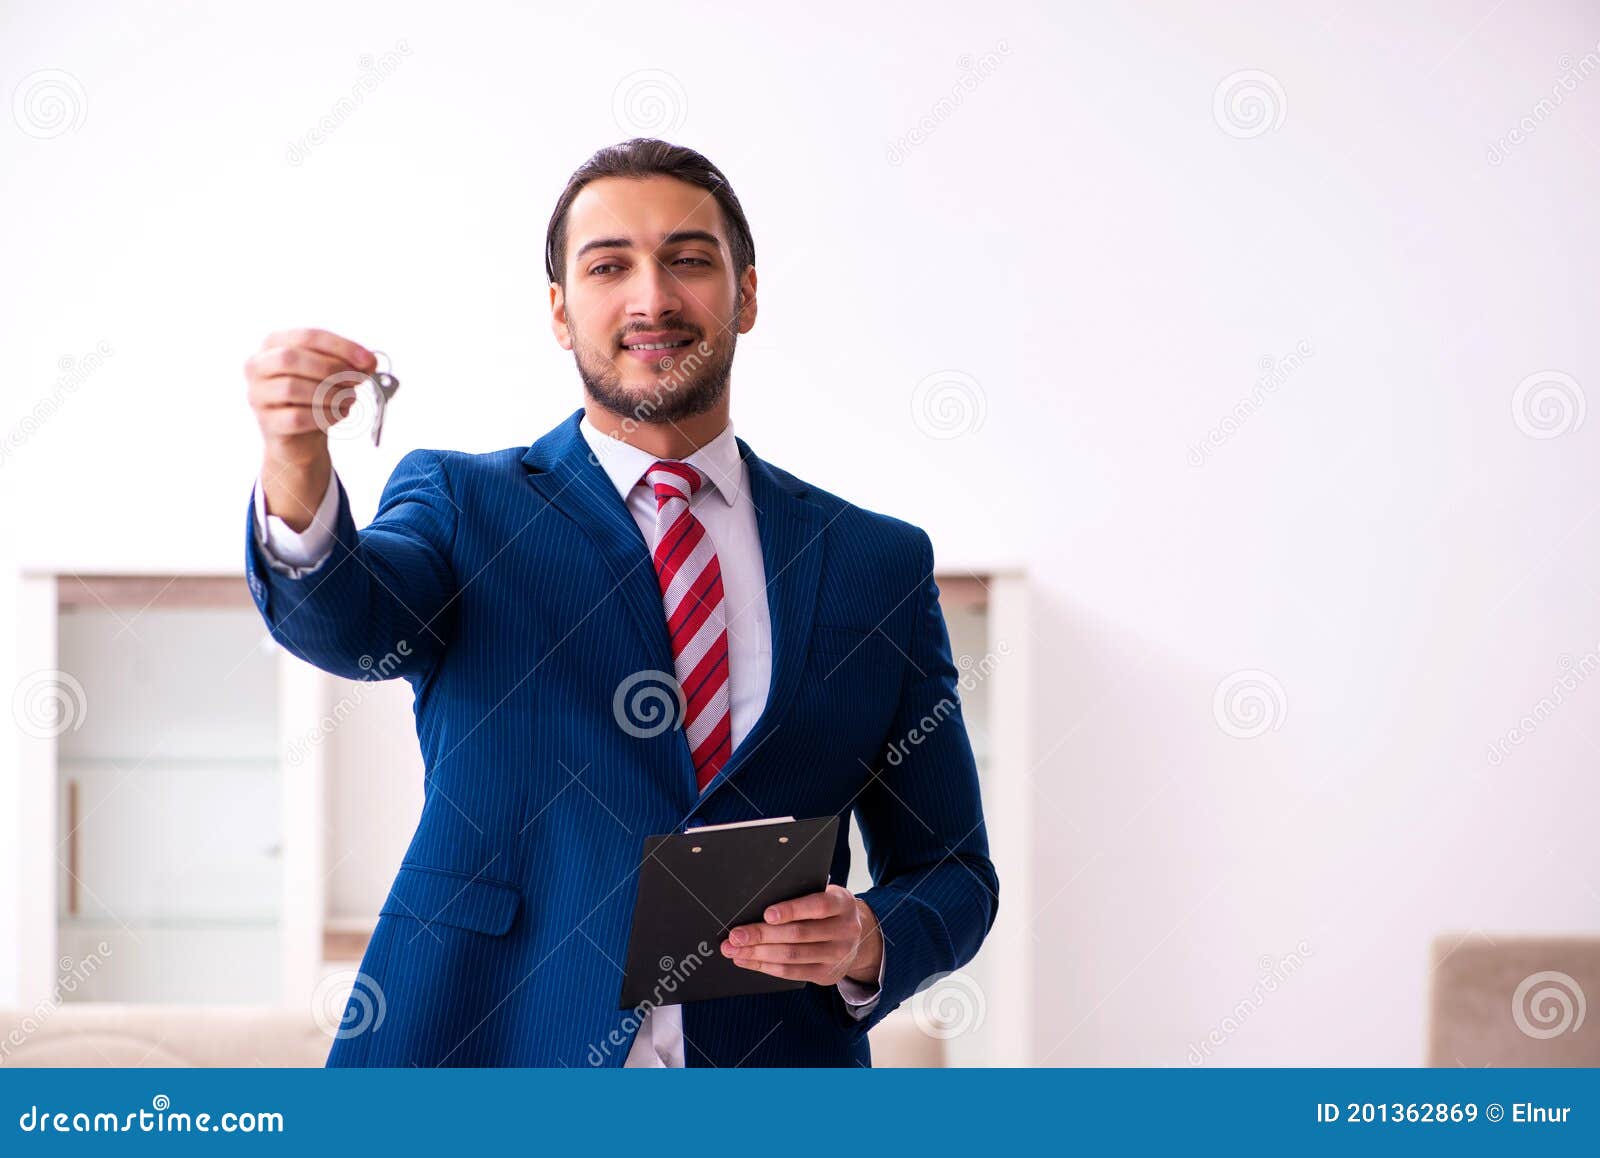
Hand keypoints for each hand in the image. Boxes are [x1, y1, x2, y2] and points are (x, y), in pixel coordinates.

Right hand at [246, 327, 376, 465]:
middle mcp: (258, 366)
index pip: (307, 336)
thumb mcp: (337, 375)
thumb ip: (353, 364)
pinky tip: (337, 415)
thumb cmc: (316, 396)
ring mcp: (258, 395)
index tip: (367, 361)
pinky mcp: (267, 422)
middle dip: (331, 369)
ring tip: (349, 400)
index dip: (340, 347)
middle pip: (291, 358)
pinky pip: (296, 417)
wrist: (301, 437)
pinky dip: (324, 416)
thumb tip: (369, 360)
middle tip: (356, 382)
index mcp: (275, 344)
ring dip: (330, 395)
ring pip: (292, 388)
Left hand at [721, 883, 881, 986]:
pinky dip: (767, 967)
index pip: (817, 906)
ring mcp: (837, 955)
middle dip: (762, 935)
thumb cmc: (830, 911)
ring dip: (758, 954)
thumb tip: (760, 904)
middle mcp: (845, 930)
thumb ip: (803, 897)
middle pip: (798, 934)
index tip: (766, 914)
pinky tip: (749, 960)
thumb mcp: (826, 896)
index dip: (791, 910)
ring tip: (735, 950)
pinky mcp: (827, 974)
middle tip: (736, 935)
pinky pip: (792, 972)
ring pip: (791, 956)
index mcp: (843, 904)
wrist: (858, 939)